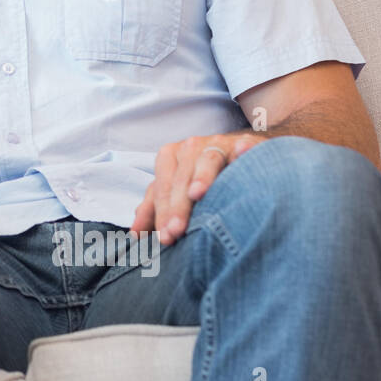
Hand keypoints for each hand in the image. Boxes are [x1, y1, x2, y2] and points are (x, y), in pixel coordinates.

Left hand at [130, 132, 267, 245]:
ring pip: (207, 160)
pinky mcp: (245, 142)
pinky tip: (242, 153)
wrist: (234, 152)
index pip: (162, 187)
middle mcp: (190, 147)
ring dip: (201, 177)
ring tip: (196, 195)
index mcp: (169, 156)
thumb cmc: (198, 175)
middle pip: (181, 178)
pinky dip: (242, 149)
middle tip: (177, 231)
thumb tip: (135, 235)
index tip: (164, 238)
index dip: (161, 212)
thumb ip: (153, 208)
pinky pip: (243, 145)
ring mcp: (218, 143)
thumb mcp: (173, 189)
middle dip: (178, 206)